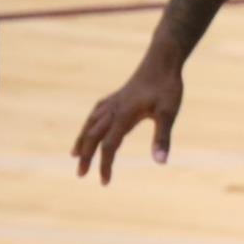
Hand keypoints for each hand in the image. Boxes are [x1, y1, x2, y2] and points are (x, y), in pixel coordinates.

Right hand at [72, 59, 183, 184]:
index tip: (104, 182)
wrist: (162, 61)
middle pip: (93, 136)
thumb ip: (162, 137)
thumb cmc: (167, 87)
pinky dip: (89, 124)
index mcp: (123, 116)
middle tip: (80, 175)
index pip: (109, 146)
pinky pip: (96, 113)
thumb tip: (160, 162)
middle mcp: (113, 109)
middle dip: (86, 156)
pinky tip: (89, 127)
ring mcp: (113, 102)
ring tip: (74, 155)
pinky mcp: (117, 97)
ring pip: (90, 124)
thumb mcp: (169, 113)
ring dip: (82, 141)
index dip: (105, 165)